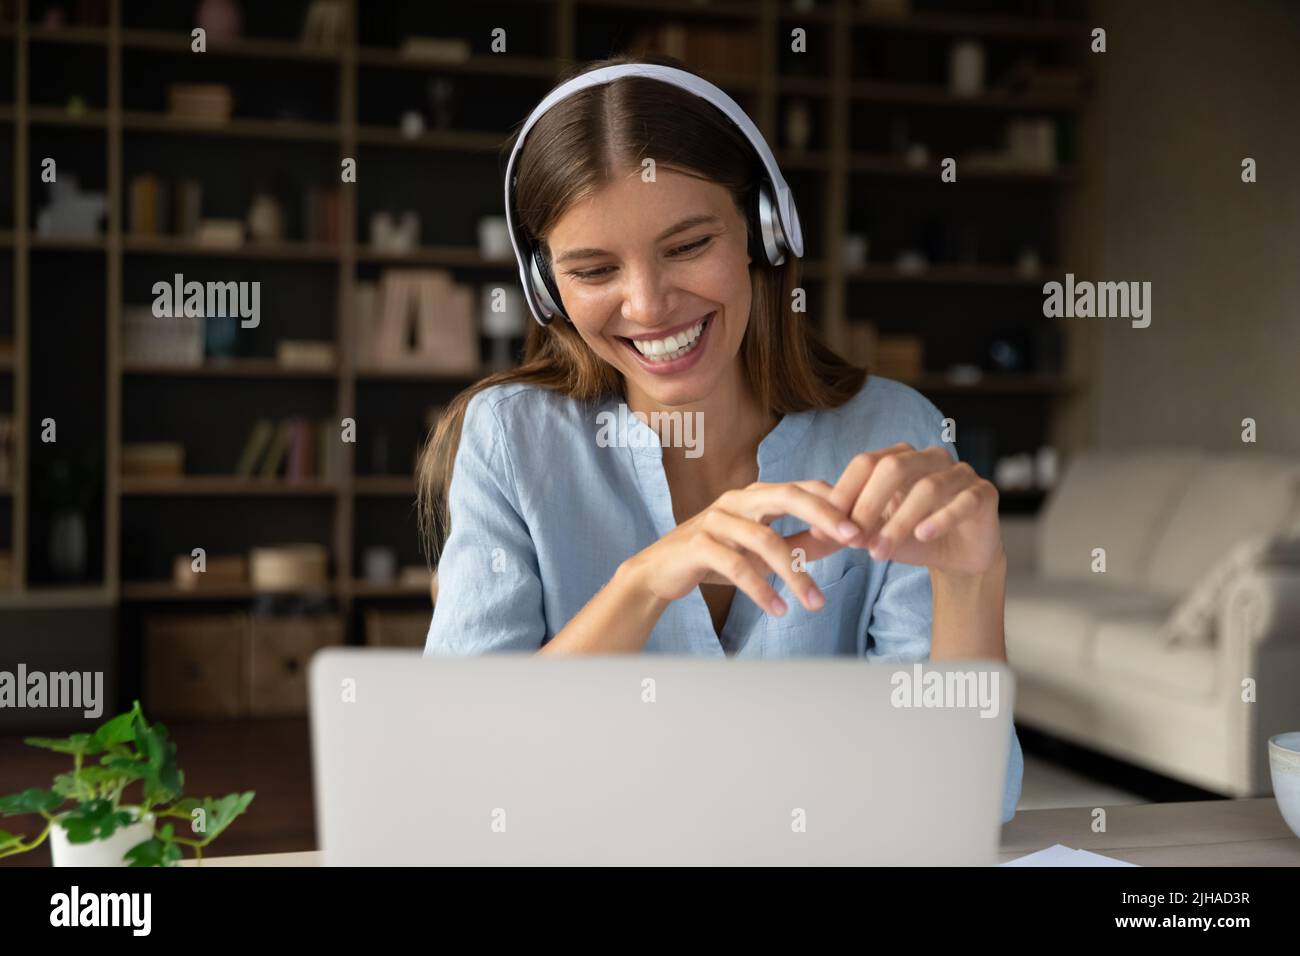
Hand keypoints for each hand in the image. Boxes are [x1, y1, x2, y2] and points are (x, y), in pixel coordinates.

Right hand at [620, 481, 862, 616]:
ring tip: (815, 603)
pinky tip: (778, 609)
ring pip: (766, 540)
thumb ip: (797, 542)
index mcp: (755, 495)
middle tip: (855, 539)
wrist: (659, 572)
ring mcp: (716, 519)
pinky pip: (737, 566)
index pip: (803, 487)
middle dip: (825, 516)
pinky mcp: (699, 544)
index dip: (835, 503)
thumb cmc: (714, 557)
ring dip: (796, 574)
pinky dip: (761, 589)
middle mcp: (737, 500)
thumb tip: (842, 541)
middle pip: (788, 496)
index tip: (864, 526)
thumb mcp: (759, 549)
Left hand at [791, 442, 1002, 576]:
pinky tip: (923, 535)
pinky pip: (963, 501)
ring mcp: (959, 472)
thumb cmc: (912, 539)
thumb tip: (811, 534)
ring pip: (927, 487)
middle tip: (853, 539)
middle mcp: (928, 458)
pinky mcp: (984, 493)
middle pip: (893, 467)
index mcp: (898, 458)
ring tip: (880, 552)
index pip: (865, 463)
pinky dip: (941, 518)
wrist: (958, 558)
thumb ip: (848, 531)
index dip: (844, 493)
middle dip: (868, 504)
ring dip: (899, 522)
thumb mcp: (875, 535)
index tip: (826, 527)